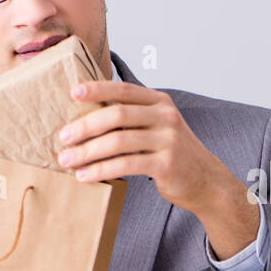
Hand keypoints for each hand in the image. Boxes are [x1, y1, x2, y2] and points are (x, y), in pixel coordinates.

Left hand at [56, 81, 258, 257]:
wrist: (207, 181)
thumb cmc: (174, 154)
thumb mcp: (159, 127)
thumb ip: (133, 118)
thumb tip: (87, 116)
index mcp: (160, 102)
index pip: (124, 90)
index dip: (98, 89)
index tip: (73, 93)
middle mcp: (166, 117)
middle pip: (117, 115)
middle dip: (86, 126)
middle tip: (63, 137)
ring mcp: (168, 140)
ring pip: (118, 141)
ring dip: (88, 151)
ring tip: (68, 160)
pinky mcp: (166, 164)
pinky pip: (126, 164)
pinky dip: (101, 170)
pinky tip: (86, 175)